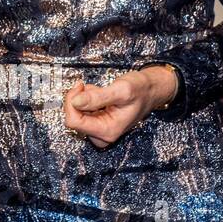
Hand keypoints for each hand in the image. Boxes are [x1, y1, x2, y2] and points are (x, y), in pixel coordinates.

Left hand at [63, 65, 177, 148]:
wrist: (151, 91)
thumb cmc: (140, 90)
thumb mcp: (121, 90)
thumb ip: (97, 97)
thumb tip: (75, 101)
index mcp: (108, 130)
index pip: (73, 122)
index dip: (71, 102)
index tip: (80, 87)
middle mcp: (103, 134)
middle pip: (73, 119)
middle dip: (78, 100)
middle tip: (90, 87)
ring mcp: (100, 129)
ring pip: (77, 114)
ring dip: (83, 99)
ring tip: (100, 91)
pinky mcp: (98, 123)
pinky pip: (82, 112)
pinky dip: (86, 100)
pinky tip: (99, 95)